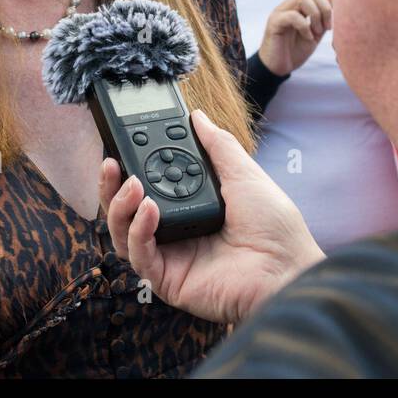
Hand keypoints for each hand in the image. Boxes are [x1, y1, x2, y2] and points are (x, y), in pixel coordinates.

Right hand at [99, 109, 323, 324]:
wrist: (286, 268)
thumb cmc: (274, 226)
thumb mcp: (244, 174)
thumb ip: (218, 145)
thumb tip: (198, 117)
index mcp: (191, 205)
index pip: (150, 185)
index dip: (132, 166)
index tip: (122, 143)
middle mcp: (176, 231)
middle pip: (128, 209)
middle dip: (113, 186)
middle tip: (111, 163)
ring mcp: (170, 256)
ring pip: (123, 233)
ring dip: (121, 206)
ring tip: (132, 184)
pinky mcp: (167, 280)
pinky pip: (139, 255)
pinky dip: (138, 230)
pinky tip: (149, 210)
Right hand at [257, 0, 332, 76]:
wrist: (279, 67)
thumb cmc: (296, 50)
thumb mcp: (316, 33)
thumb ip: (324, 20)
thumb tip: (341, 9)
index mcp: (299, 5)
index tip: (336, 16)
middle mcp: (289, 5)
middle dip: (325, 8)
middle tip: (327, 27)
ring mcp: (280, 12)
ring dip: (316, 16)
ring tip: (317, 33)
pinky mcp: (274, 23)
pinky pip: (292, 16)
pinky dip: (305, 26)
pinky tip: (308, 37)